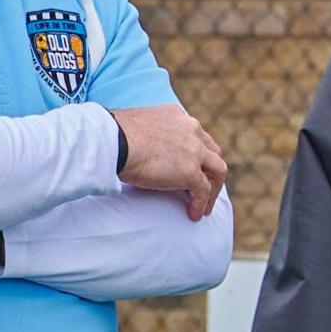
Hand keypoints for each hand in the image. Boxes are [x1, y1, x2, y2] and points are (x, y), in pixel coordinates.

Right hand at [111, 103, 227, 216]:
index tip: (192, 166)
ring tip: (205, 207)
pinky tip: (194, 215)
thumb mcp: (134, 127)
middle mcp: (191, 129)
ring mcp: (194, 151)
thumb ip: (143, 136)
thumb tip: (132, 148)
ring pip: (218, 171)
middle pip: (213, 152)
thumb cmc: (112, 136)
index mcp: (177, 116)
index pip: (196, 135)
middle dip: (211, 171)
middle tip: (205, 187)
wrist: (113, 142)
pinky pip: (203, 191)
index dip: (197, 153)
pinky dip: (201, 204)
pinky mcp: (191, 171)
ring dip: (213, 190)